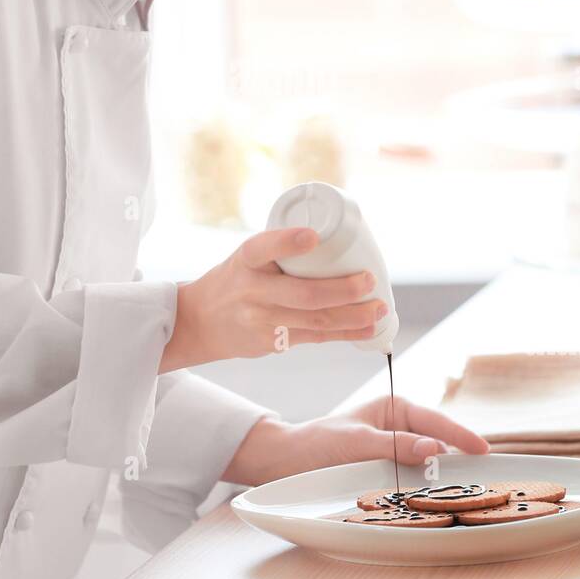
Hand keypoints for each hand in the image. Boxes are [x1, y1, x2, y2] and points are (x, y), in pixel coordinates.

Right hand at [160, 226, 386, 371]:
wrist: (200, 322)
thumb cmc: (235, 280)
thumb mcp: (247, 256)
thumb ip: (281, 249)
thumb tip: (338, 235)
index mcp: (245, 260)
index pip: (262, 248)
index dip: (287, 242)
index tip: (312, 237)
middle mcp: (251, 291)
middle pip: (302, 294)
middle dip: (342, 290)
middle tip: (369, 280)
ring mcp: (262, 321)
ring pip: (316, 321)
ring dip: (353, 315)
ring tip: (379, 306)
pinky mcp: (273, 343)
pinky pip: (316, 338)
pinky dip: (346, 334)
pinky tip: (368, 329)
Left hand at [222, 394, 490, 485]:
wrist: (286, 463)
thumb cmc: (318, 443)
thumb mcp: (358, 442)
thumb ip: (396, 445)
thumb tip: (435, 447)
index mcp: (394, 408)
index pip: (435, 420)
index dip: (461, 435)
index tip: (483, 450)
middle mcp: (397, 426)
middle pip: (437, 441)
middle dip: (457, 455)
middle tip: (484, 473)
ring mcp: (393, 449)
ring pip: (427, 461)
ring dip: (441, 474)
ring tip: (466, 488)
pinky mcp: (386, 470)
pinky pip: (413, 476)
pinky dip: (424, 486)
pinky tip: (435, 498)